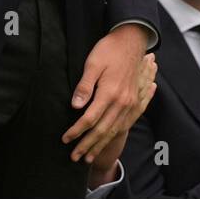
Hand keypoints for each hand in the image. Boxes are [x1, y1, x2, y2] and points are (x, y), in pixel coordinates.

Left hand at [62, 24, 147, 162]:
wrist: (131, 41)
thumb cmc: (109, 50)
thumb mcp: (92, 64)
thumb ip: (84, 86)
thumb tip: (75, 106)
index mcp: (110, 93)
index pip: (89, 119)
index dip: (76, 131)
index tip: (65, 139)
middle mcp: (121, 102)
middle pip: (102, 130)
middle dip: (87, 145)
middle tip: (74, 157)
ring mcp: (129, 103)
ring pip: (113, 130)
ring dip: (100, 145)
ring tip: (89, 157)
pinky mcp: (133, 101)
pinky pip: (124, 125)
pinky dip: (114, 136)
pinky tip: (107, 141)